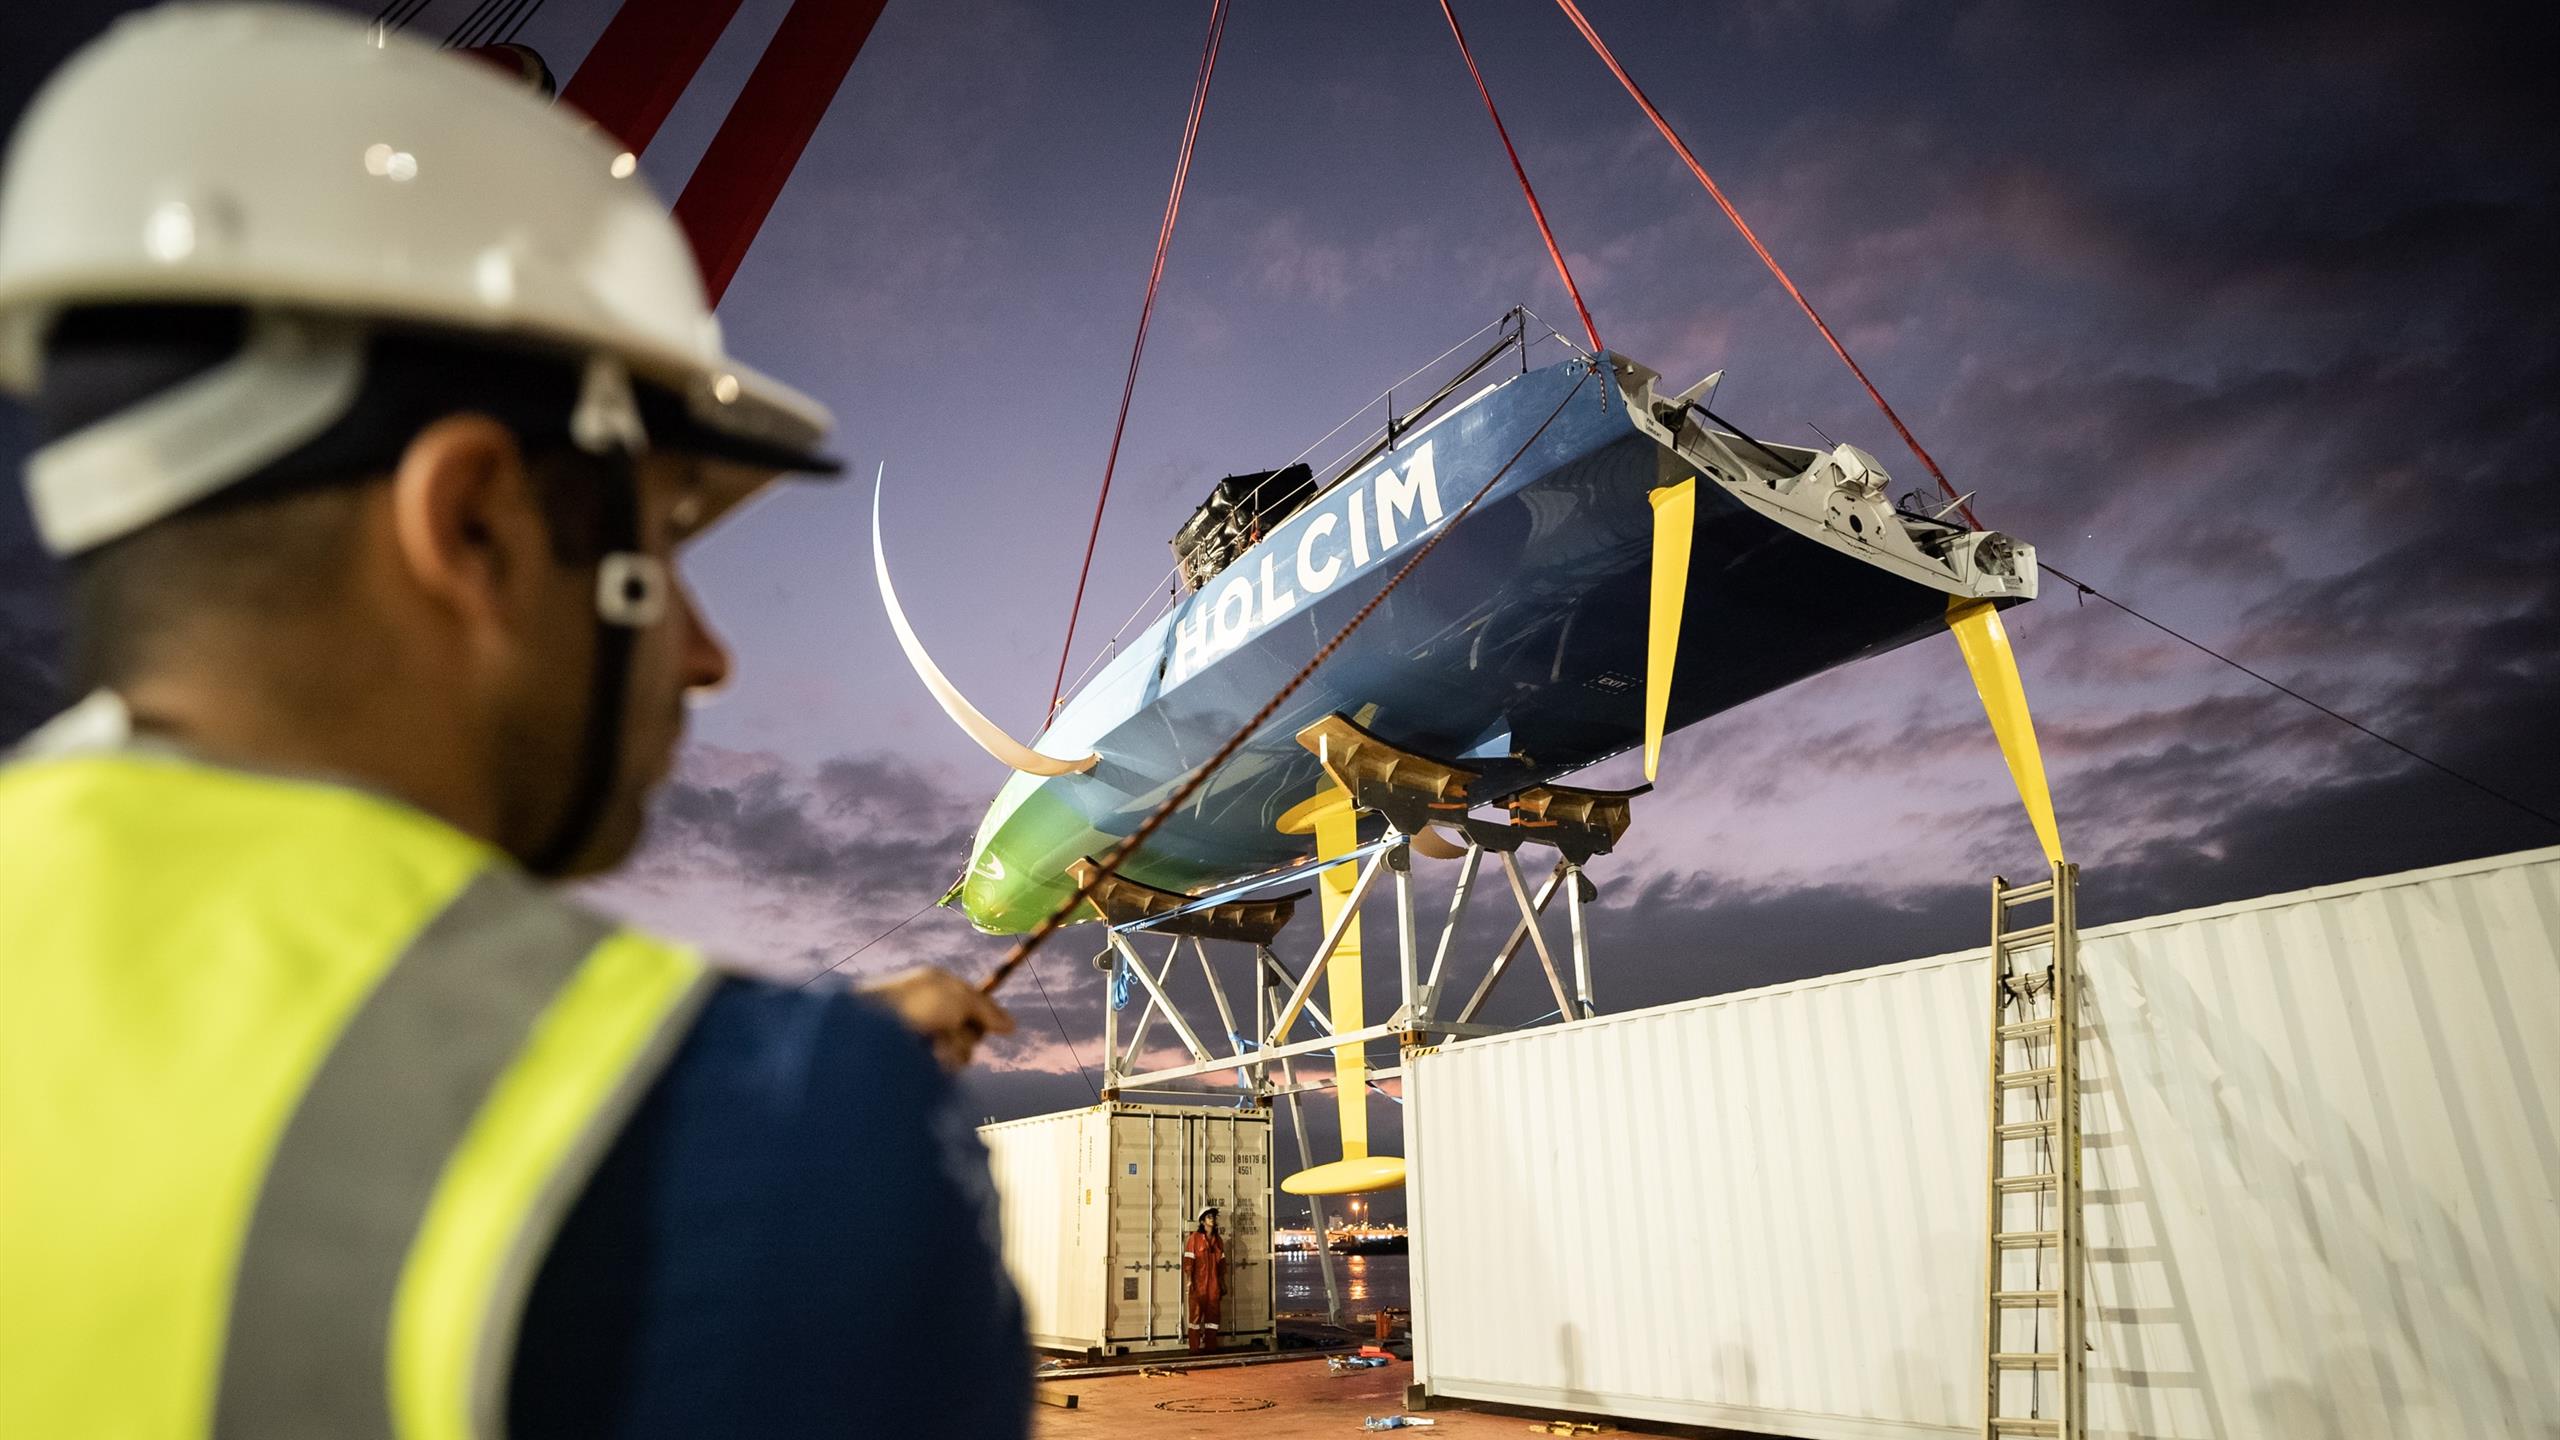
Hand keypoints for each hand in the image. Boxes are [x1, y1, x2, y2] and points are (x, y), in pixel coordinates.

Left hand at [863, 966, 1015, 1070]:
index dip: (984, 1016)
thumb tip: (1012, 1026)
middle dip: (964, 1035)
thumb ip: (985, 1008)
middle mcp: (928, 1015)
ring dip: (952, 1051)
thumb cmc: (912, 1005)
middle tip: (947, 1030)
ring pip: (959, 1054)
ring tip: (932, 1047)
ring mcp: (920, 1042)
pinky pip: (944, 1070)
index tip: (1003, 1028)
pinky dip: (941, 1065)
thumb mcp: (956, 996)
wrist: (868, 1034)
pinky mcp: (915, 1068)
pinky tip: (925, 1060)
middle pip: (969, 1032)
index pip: (971, 1004)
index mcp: (932, 990)